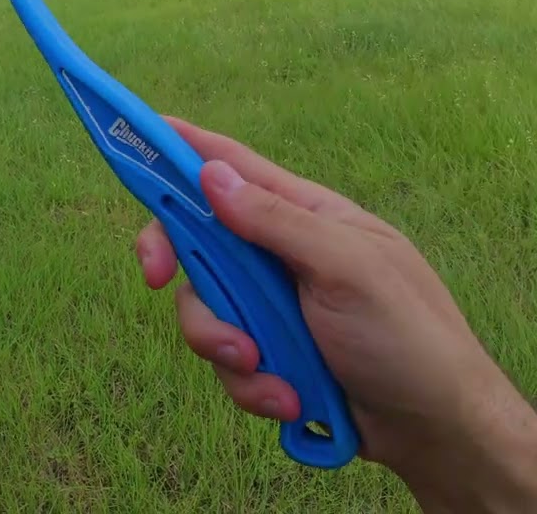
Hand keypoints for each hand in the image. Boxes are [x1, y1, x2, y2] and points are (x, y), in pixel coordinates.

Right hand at [135, 117, 536, 506]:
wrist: (432, 429)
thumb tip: (210, 173)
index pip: (230, 166)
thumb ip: (275, 221)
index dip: (178, 148)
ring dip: (227, 348)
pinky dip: (252, 385)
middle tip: (154, 280)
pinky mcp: (266, 355)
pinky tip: (291, 400)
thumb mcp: (347, 268)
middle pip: (194, 243)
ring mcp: (269, 307)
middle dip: (177, 270)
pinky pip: (225, 362)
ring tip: (272, 372)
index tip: (132, 136)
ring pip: (201, 311)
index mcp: (303, 215)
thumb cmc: (408, 335)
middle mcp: (277, 255)